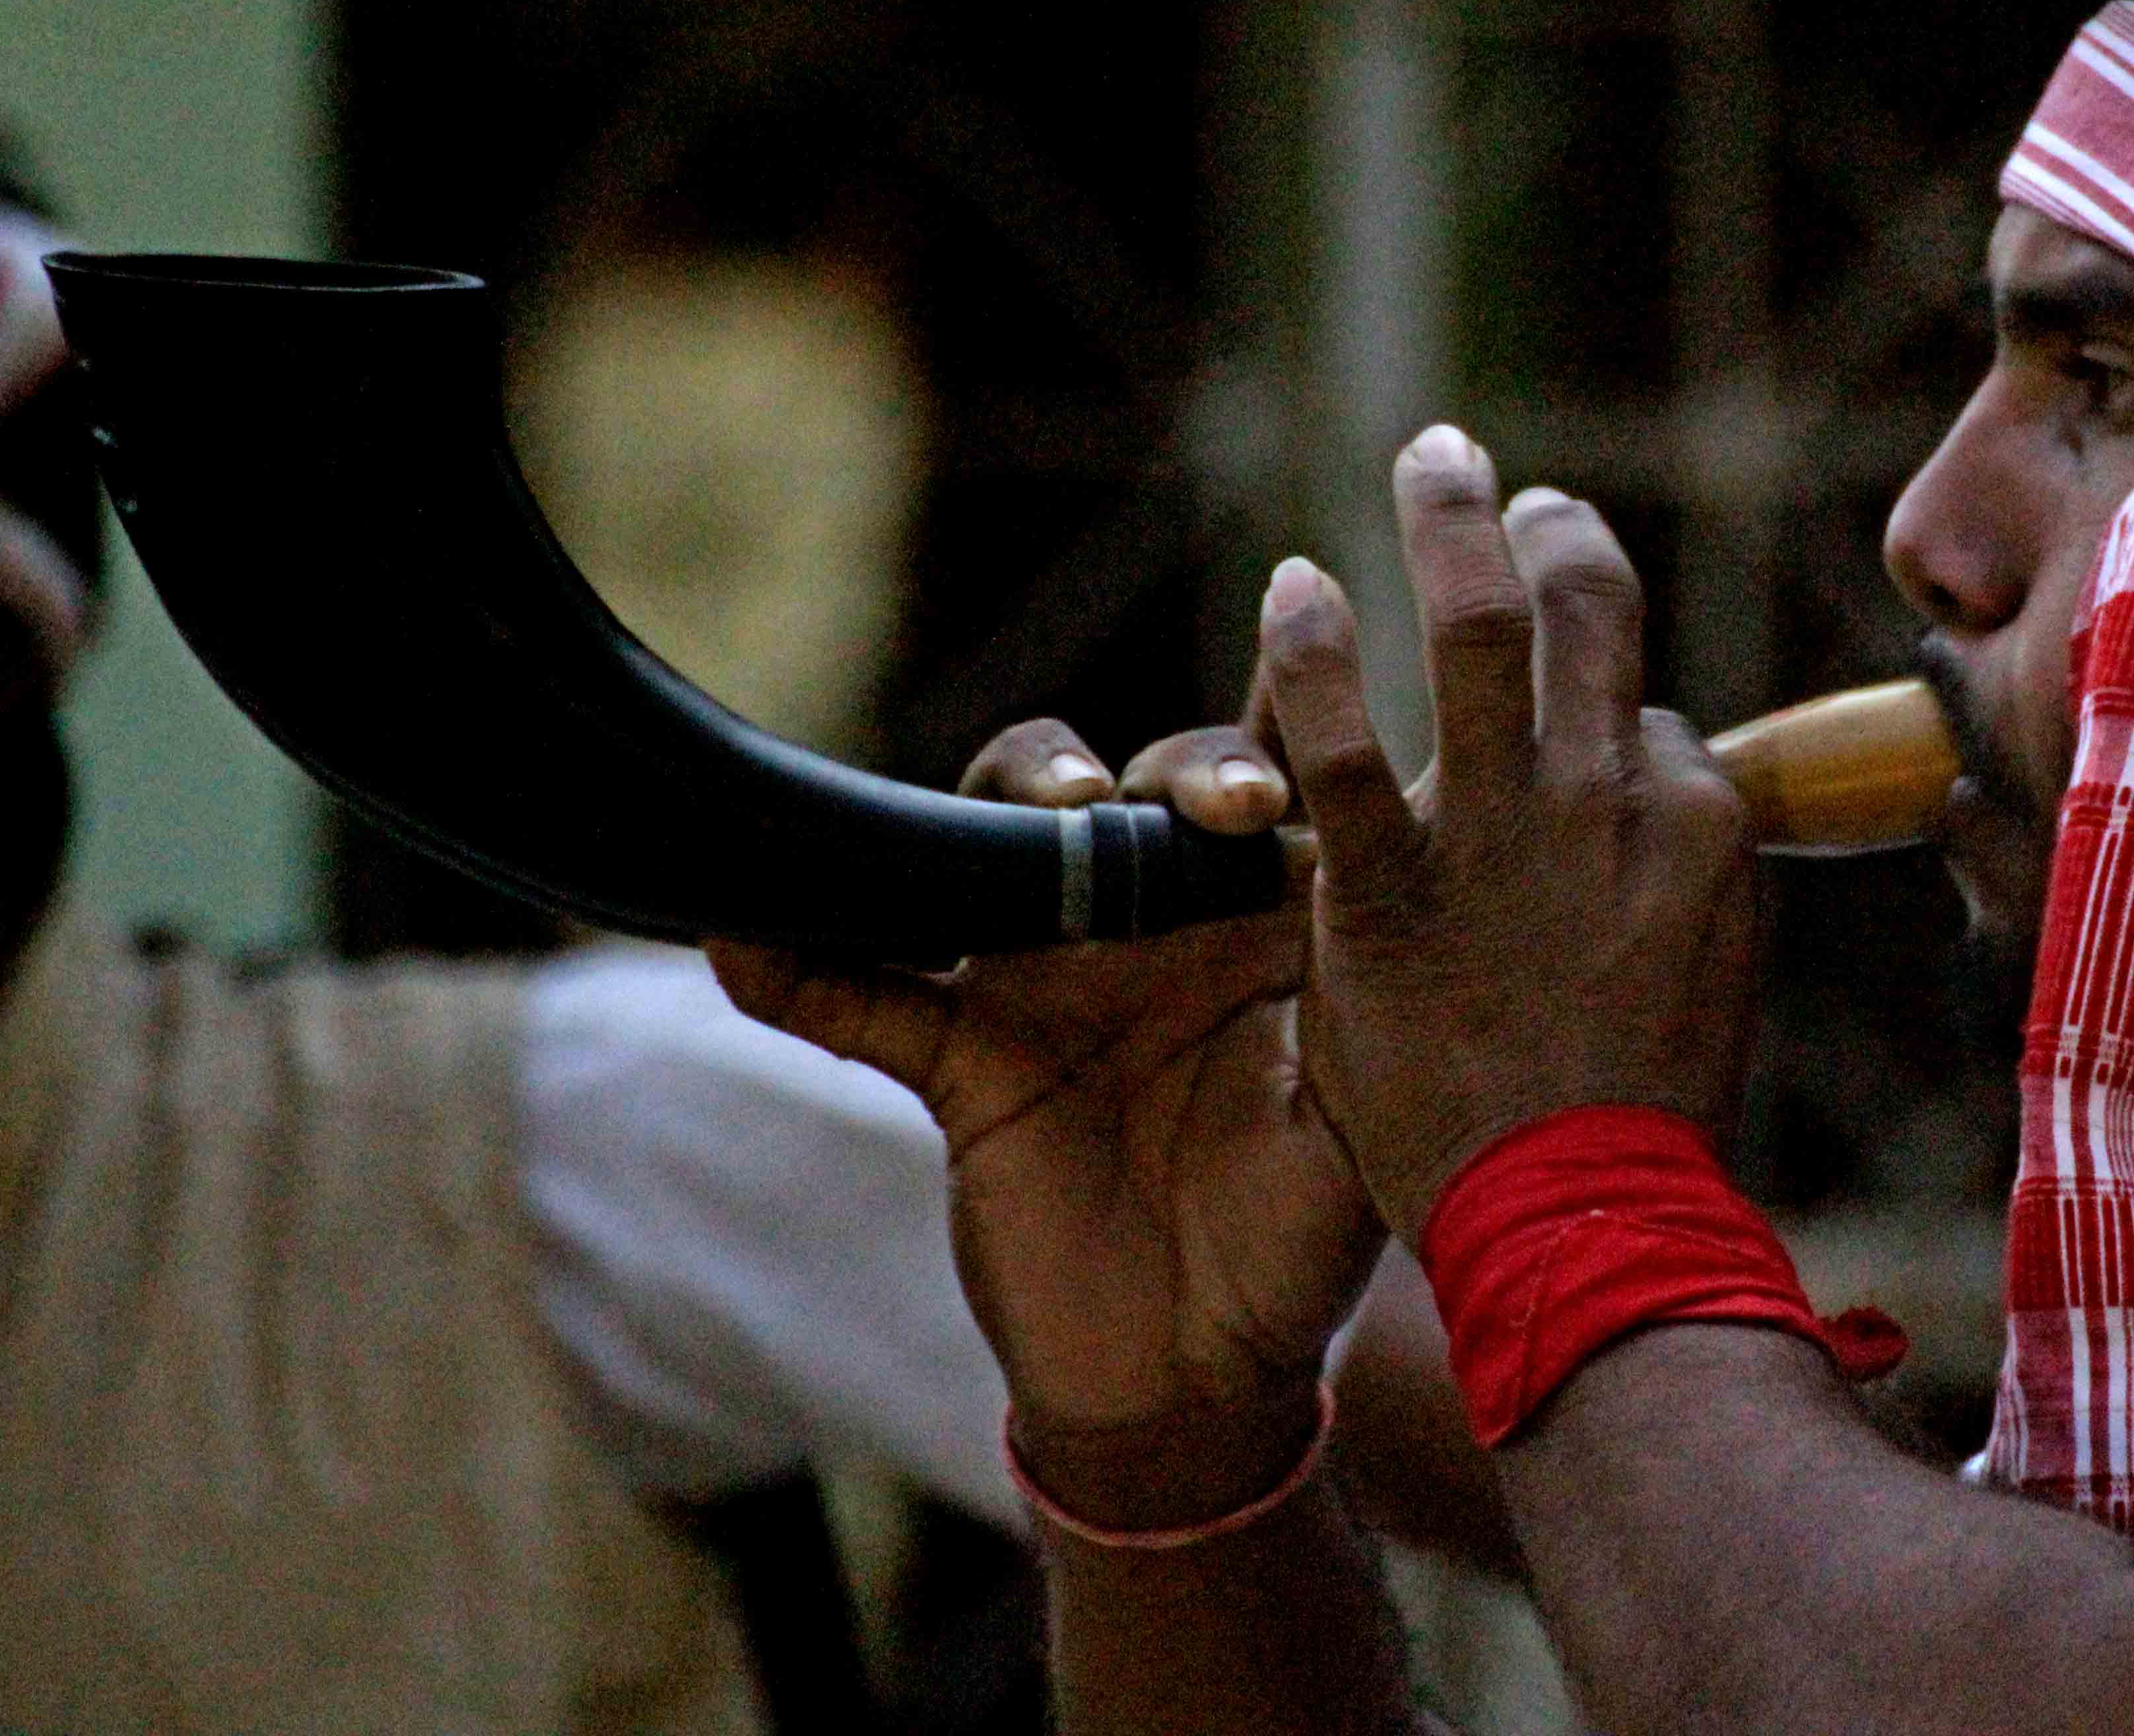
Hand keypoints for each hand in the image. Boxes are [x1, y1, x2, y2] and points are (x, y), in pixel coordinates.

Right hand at [710, 713, 1384, 1527]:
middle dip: (1149, 775)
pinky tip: (740, 941)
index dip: (1257, 768)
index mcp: (1260, 923)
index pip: (1259, 802)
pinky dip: (802, 976)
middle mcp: (1153, 925)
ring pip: (994, 851)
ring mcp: (1049, 982)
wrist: (1201, 1384)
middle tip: (1168, 809)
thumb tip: (1373, 903)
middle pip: (1129, 794)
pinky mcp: (966, 1063)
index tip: (1264, 798)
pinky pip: (871, 1006)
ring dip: (998, 816)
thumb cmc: (1303, 1240)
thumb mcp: (1356, 1125)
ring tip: (1044, 813)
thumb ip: (1360, 1015)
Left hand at [1258, 424, 1765, 1233]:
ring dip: (1453, 524)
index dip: (1600, 708)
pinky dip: (1315, 654)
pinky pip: (1342, 743)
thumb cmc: (1643, 1119)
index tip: (1567, 704)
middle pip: (1594, 611)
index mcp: (1696, 825)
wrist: (1582, 1226)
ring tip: (1434, 459)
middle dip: (1555, 531)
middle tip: (1518, 493)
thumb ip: (1670, 878)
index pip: (1644, 711)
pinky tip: (1294, 589)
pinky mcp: (1392, 889)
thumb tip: (1658, 801)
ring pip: (1483, 626)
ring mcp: (1505, 832)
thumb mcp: (1704, 974)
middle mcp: (1614, 796)